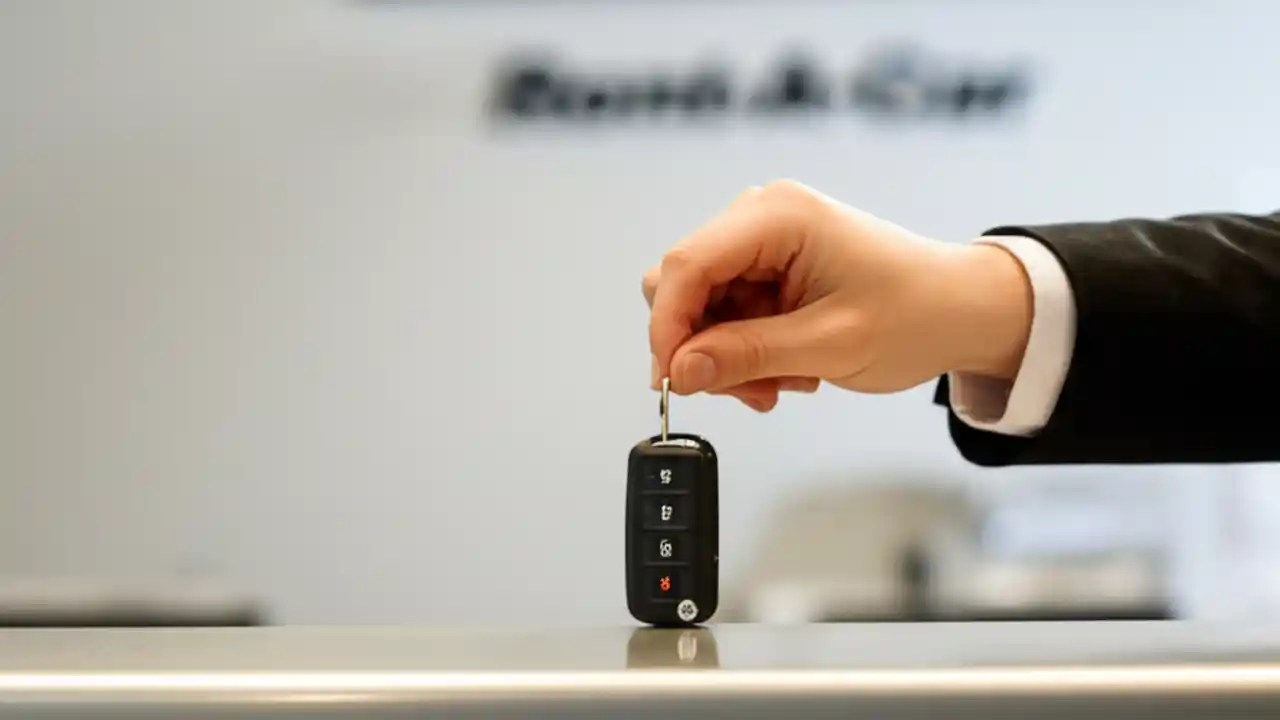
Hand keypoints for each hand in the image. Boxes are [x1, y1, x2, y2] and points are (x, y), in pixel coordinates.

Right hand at [642, 180, 1032, 410]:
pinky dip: (746, 351)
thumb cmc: (919, 312)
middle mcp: (761, 216)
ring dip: (729, 356)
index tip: (672, 381)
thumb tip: (681, 371)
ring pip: (700, 307)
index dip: (668, 327)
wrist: (963, 311)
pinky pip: (726, 314)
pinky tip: (789, 368)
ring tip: (783, 382)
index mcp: (777, 215)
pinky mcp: (767, 267)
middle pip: (682, 284)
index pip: (686, 264)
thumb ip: (747, 356)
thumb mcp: (830, 345)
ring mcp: (762, 242)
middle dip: (703, 346)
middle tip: (748, 390)